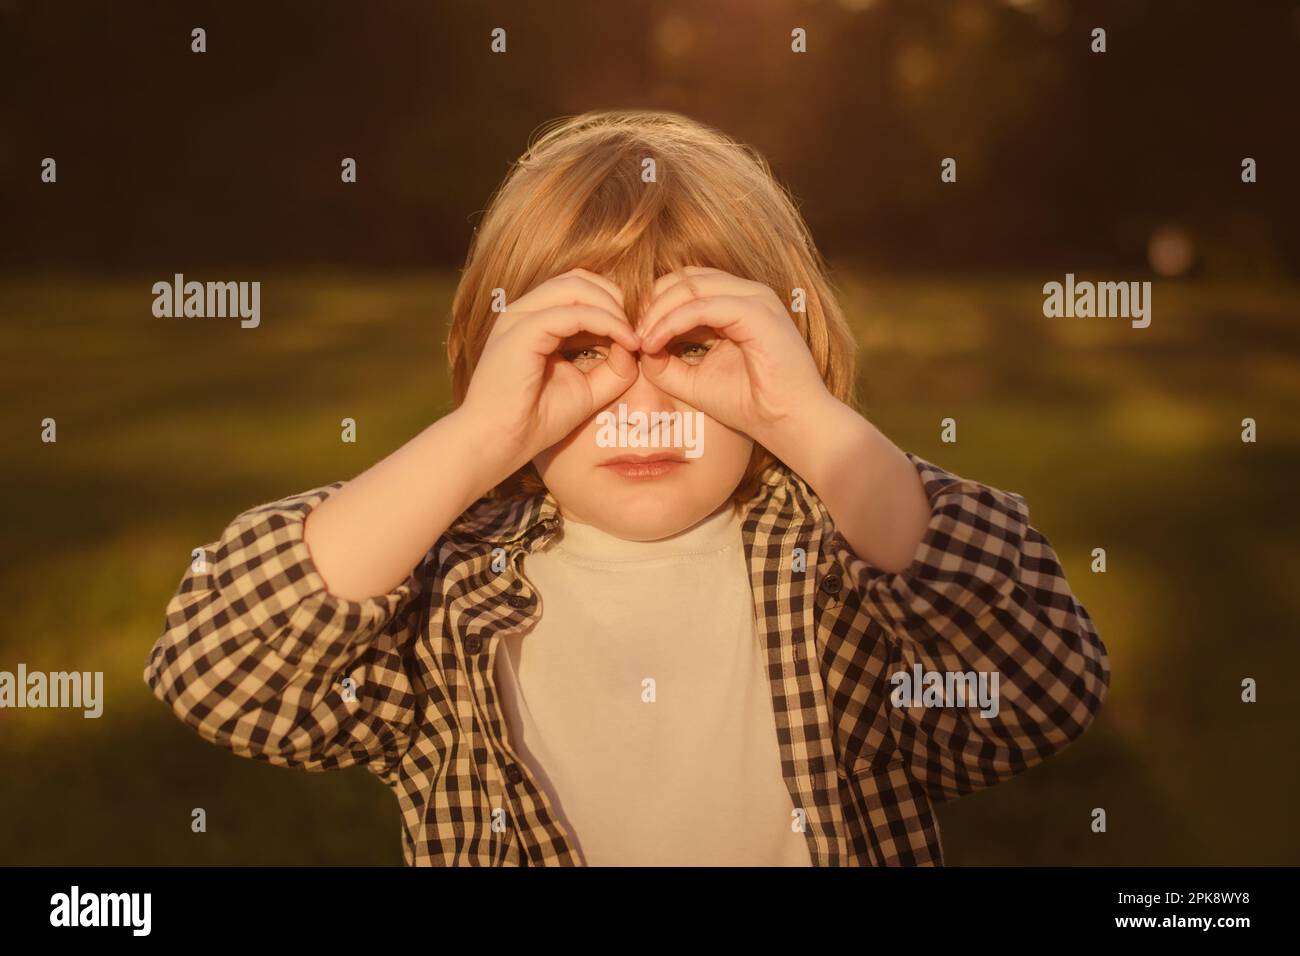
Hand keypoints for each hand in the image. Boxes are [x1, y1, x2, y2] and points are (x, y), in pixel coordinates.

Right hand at [458, 268, 640, 474]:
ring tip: (635, 335)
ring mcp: (519, 317)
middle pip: (580, 279)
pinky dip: (606, 322)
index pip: (579, 289)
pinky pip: (573, 313)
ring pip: (577, 286)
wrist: (497, 444)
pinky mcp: (521, 331)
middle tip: (642, 328)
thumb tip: (637, 345)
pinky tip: (627, 342)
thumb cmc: (535, 421)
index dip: (614, 303)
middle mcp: (524, 311)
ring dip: (614, 307)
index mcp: (534, 320)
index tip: (641, 329)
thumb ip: (613, 366)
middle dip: (617, 298)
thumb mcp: (587, 389)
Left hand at [637, 266, 834, 455]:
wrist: (789, 424)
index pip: (684, 284)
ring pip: (691, 286)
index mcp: (735, 303)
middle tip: (630, 333)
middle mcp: (747, 293)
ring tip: (640, 339)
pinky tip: (655, 342)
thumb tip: (637, 346)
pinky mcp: (759, 312)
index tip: (631, 334)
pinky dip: (674, 322)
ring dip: (658, 311)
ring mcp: (756, 298)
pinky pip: (704, 306)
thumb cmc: (749, 404)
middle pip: (684, 278)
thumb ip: (665, 362)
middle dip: (651, 303)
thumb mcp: (694, 381)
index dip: (653, 304)